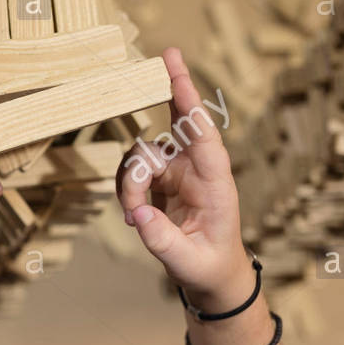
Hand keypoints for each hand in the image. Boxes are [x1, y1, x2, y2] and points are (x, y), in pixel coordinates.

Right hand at [116, 47, 252, 312]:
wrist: (211, 276)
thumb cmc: (208, 267)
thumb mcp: (188, 262)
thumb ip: (162, 239)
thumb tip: (137, 213)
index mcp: (217, 183)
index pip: (202, 135)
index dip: (189, 101)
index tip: (175, 68)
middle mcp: (197, 170)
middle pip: (171, 130)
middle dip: (160, 117)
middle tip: (156, 100)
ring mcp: (177, 173)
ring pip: (141, 157)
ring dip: (130, 184)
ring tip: (136, 216)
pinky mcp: (161, 181)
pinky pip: (133, 174)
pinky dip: (126, 192)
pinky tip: (135, 215)